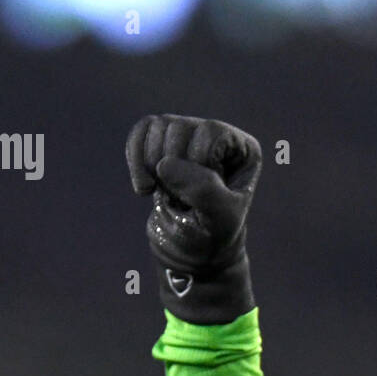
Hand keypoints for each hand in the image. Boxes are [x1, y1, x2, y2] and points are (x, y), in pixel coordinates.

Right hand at [126, 114, 262, 323]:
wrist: (192, 249)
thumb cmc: (215, 234)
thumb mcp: (220, 218)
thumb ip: (202, 191)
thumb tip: (165, 164)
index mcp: (242, 150)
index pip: (212, 131)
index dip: (196, 161)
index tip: (195, 194)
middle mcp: (216, 137)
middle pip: (182, 127)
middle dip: (172, 166)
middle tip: (177, 198)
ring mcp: (188, 137)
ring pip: (159, 126)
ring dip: (152, 164)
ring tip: (161, 193)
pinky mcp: (161, 145)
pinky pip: (141, 130)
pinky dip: (135, 156)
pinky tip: (143, 186)